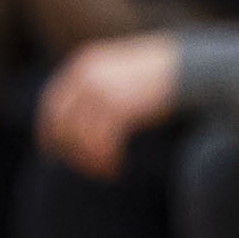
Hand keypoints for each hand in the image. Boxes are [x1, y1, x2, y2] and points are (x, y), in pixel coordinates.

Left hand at [42, 30, 182, 177]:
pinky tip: (116, 167)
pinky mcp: (119, 107)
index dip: (48, 131)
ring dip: (91, 160)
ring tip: (105, 172)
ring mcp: (100, 90)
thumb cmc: (158, 75)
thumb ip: (95, 87)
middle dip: (70, 150)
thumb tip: (77, 120)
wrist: (190, 67)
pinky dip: (106, 158)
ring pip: (81, 136)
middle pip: (62, 123)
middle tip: (84, 169)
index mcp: (81, 66)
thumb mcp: (117, 72)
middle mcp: (84, 76)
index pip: (51, 104)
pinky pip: (101, 141)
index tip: (52, 152)